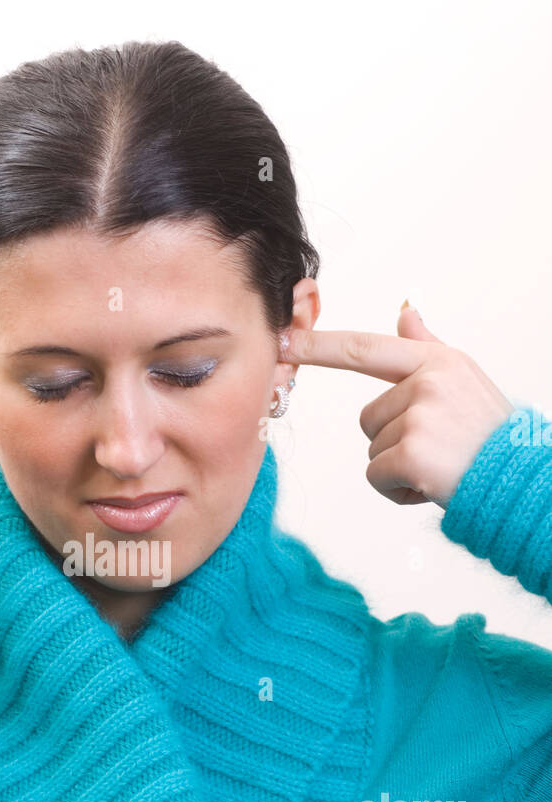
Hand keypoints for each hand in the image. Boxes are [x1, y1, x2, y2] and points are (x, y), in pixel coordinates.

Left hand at [282, 307, 513, 507]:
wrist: (518, 481)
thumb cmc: (490, 436)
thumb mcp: (463, 381)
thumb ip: (427, 348)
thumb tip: (405, 311)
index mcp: (437, 361)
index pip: (365, 348)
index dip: (318, 346)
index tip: (282, 340)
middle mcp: (428, 381)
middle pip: (369, 417)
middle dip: (393, 440)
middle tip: (438, 448)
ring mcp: (420, 414)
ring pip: (373, 448)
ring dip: (399, 467)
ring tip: (439, 465)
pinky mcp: (411, 451)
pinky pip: (375, 475)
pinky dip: (398, 490)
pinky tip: (431, 484)